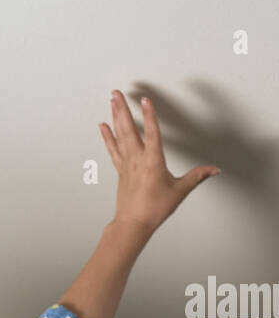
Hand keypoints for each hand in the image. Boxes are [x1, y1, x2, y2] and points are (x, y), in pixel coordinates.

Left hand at [100, 89, 220, 238]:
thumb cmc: (154, 209)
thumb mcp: (180, 191)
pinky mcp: (120, 170)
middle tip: (116, 93)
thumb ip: (197, 177)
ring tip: (111, 101)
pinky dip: (108, 136)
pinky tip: (103, 125)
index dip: (149, 115)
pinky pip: (113, 149)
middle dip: (123, 109)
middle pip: (129, 129)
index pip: (152, 133)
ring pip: (119, 136)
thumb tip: (213, 169)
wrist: (133, 224)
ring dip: (115, 117)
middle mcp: (137, 160)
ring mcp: (126, 164)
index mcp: (153, 162)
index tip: (145, 99)